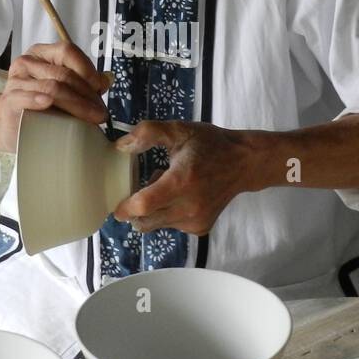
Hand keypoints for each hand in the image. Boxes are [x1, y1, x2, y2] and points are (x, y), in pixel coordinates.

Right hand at [0, 41, 112, 152]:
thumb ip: (84, 82)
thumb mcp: (64, 90)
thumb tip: (106, 80)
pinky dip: (39, 99)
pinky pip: (27, 97)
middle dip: (87, 95)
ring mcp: (16, 81)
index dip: (88, 69)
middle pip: (64, 74)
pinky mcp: (9, 100)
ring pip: (52, 87)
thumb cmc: (41, 108)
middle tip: (101, 113)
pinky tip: (49, 103)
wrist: (12, 128)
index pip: (68, 51)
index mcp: (42, 54)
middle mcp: (27, 62)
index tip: (100, 89)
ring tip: (91, 119)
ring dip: (77, 104)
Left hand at [112, 121, 252, 235]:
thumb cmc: (209, 145)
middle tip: (141, 189)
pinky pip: (171, 226)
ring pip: (157, 224)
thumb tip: (120, 146)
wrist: (243, 163)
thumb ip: (148, 133)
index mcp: (181, 181)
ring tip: (166, 188)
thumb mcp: (179, 130)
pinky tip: (178, 197)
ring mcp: (195, 220)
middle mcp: (188, 206)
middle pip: (146, 220)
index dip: (125, 207)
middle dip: (135, 210)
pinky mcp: (200, 228)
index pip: (144, 205)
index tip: (116, 205)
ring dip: (152, 211)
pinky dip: (166, 215)